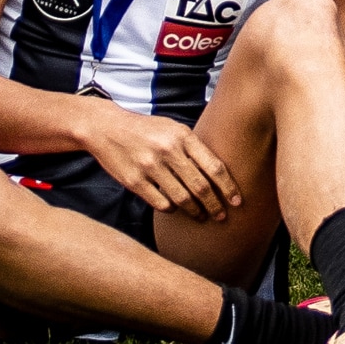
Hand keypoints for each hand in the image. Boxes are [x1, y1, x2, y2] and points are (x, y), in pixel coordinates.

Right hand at [80, 103, 243, 220]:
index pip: (214, 167)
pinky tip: (175, 208)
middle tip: (222, 216)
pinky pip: (161, 203)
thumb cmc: (146, 129)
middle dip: (215, 206)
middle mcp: (168, 151)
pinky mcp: (134, 181)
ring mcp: (150, 167)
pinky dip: (172, 209)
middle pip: (201, 187)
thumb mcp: (173, 128)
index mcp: (182, 136)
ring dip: (196, 212)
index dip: (229, 188)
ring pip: (182, 199)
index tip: (238, 202)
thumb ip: (194, 147)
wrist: (106, 127)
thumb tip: (221, 172)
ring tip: (202, 216)